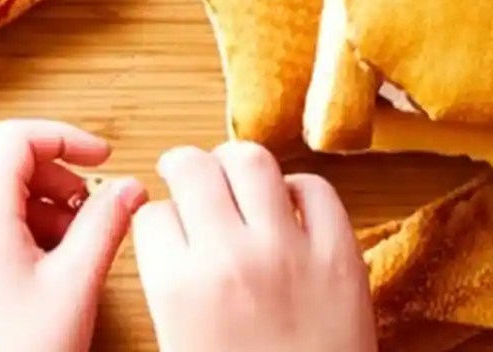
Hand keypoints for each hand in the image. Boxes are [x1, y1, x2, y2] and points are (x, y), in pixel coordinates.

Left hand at [0, 120, 148, 351]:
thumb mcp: (75, 284)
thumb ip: (106, 224)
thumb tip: (130, 187)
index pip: (18, 138)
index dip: (67, 137)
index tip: (104, 157)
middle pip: (6, 164)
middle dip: (58, 179)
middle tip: (94, 210)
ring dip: (43, 206)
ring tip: (77, 247)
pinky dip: (21, 230)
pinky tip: (50, 269)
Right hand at [133, 143, 374, 351]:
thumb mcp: (178, 344)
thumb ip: (169, 286)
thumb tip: (170, 232)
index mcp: (178, 288)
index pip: (151, 213)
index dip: (157, 216)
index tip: (167, 224)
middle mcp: (229, 258)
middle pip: (192, 167)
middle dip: (182, 166)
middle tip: (189, 176)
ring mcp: (288, 251)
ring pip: (250, 159)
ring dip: (235, 165)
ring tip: (236, 180)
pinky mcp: (341, 256)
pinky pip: (315, 189)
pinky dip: (297, 191)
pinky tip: (289, 210)